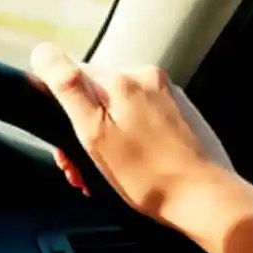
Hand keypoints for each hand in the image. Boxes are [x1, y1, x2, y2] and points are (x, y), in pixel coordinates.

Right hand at [31, 44, 235, 226]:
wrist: (208, 199)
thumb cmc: (149, 175)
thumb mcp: (95, 134)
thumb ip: (69, 90)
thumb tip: (44, 52)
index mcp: (122, 79)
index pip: (72, 77)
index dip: (62, 110)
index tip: (68, 146)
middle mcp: (148, 78)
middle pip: (98, 95)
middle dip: (86, 129)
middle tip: (84, 171)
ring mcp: (170, 95)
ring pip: (122, 109)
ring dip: (109, 137)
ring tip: (112, 175)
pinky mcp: (185, 114)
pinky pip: (146, 119)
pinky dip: (135, 140)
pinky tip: (137, 168)